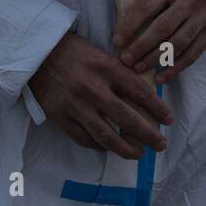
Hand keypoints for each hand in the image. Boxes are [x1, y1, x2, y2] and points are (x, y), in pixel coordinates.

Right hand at [29, 33, 171, 159]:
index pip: (139, 92)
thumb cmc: (74, 51)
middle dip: (149, 135)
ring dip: (126, 148)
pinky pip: (84, 139)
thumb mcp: (101, 53)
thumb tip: (144, 91)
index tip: (168, 119)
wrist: (37, 54)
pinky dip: (99, 146)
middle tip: (161, 144)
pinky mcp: (61, 117)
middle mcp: (93, 89)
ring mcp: (76, 106)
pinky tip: (110, 148)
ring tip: (139, 154)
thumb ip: (120, 72)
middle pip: (127, 119)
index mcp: (106, 68)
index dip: (157, 108)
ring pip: (106, 135)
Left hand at [112, 0, 205, 82]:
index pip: (147, 6)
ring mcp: (203, 16)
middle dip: (141, 46)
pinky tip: (160, 77)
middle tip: (126, 60)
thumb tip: (123, 32)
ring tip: (139, 69)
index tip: (117, 42)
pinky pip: (192, 55)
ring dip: (156, 59)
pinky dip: (175, 68)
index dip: (130, 25)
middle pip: (163, 27)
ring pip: (177, 43)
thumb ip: (148, 3)